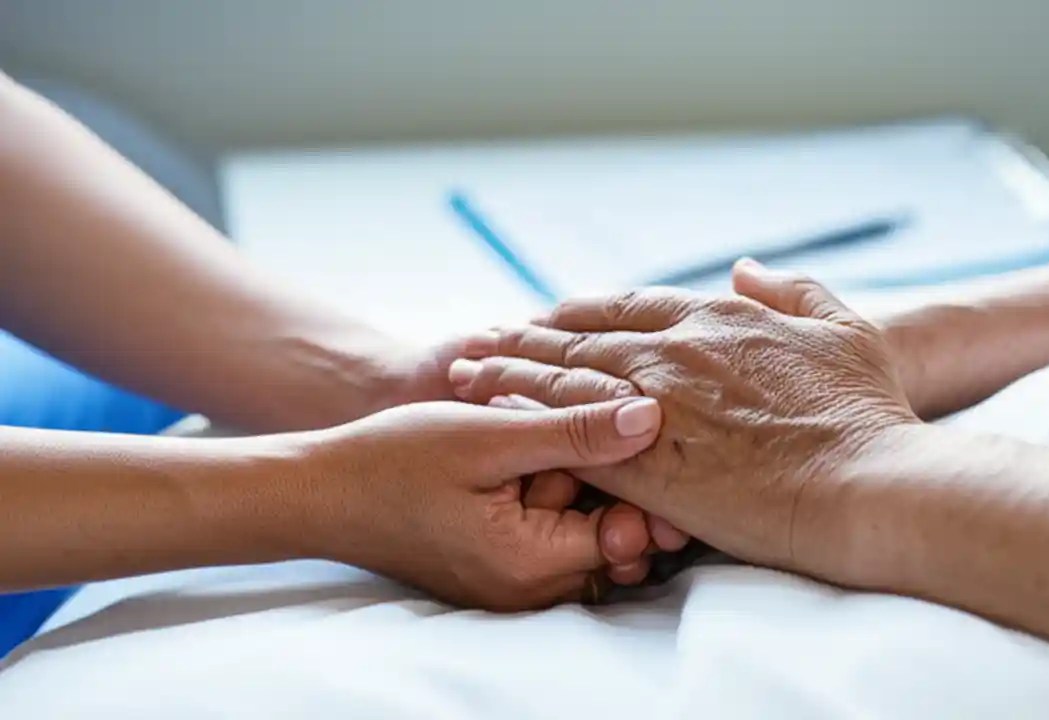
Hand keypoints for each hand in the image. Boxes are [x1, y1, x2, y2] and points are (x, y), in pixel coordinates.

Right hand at [292, 395, 662, 610]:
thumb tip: (652, 419)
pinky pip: (548, 532)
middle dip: (594, 481)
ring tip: (516, 451)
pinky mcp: (500, 567)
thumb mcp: (491, 435)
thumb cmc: (395, 459)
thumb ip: (575, 432)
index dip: (631, 479)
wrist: (320, 490)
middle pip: (610, 533)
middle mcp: (530, 590)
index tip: (605, 435)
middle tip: (538, 443)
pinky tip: (507, 462)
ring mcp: (513, 584)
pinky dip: (542, 493)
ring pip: (580, 529)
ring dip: (567, 484)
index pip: (630, 530)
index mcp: (533, 564)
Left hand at [452, 259, 918, 582]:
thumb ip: (792, 290)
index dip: (584, 311)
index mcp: (720, 318)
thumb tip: (746, 265)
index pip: (630, 307)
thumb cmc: (867, 413)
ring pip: (561, 378)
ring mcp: (656, 402)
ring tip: (463, 370)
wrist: (869, 482)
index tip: (551, 315)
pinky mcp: (644, 460)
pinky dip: (524, 418)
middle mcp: (677, 350)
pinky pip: (565, 432)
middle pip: (579, 337)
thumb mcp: (846, 329)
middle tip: (483, 337)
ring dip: (507, 371)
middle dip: (526, 336)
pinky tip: (490, 417)